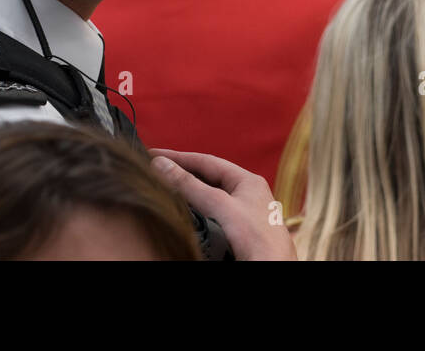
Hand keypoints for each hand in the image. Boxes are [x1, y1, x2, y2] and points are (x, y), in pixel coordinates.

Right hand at [149, 148, 296, 260]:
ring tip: (162, 189)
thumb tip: (162, 165)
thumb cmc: (257, 238)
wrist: (272, 269)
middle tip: (153, 171)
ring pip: (208, 199)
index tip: (154, 154)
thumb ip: (192, 186)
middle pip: (207, 179)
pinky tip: (181, 215)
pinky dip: (194, 213)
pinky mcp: (236, 233)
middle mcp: (245, 195)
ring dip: (187, 194)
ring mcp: (241, 215)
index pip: (207, 161)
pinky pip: (210, 217)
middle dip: (181, 174)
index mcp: (248, 181)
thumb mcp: (221, 206)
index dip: (179, 157)